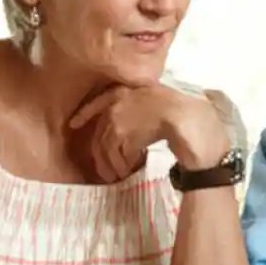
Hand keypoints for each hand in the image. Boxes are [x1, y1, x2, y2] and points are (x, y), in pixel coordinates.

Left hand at [68, 84, 227, 183]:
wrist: (192, 120)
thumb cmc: (186, 112)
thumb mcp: (160, 103)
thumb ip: (142, 109)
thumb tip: (130, 129)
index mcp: (129, 89)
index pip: (99, 101)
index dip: (85, 113)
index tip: (73, 123)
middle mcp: (120, 101)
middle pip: (101, 131)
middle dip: (101, 154)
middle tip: (105, 171)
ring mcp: (121, 117)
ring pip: (107, 146)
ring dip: (114, 164)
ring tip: (120, 175)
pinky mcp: (125, 134)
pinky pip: (118, 154)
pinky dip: (124, 165)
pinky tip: (132, 169)